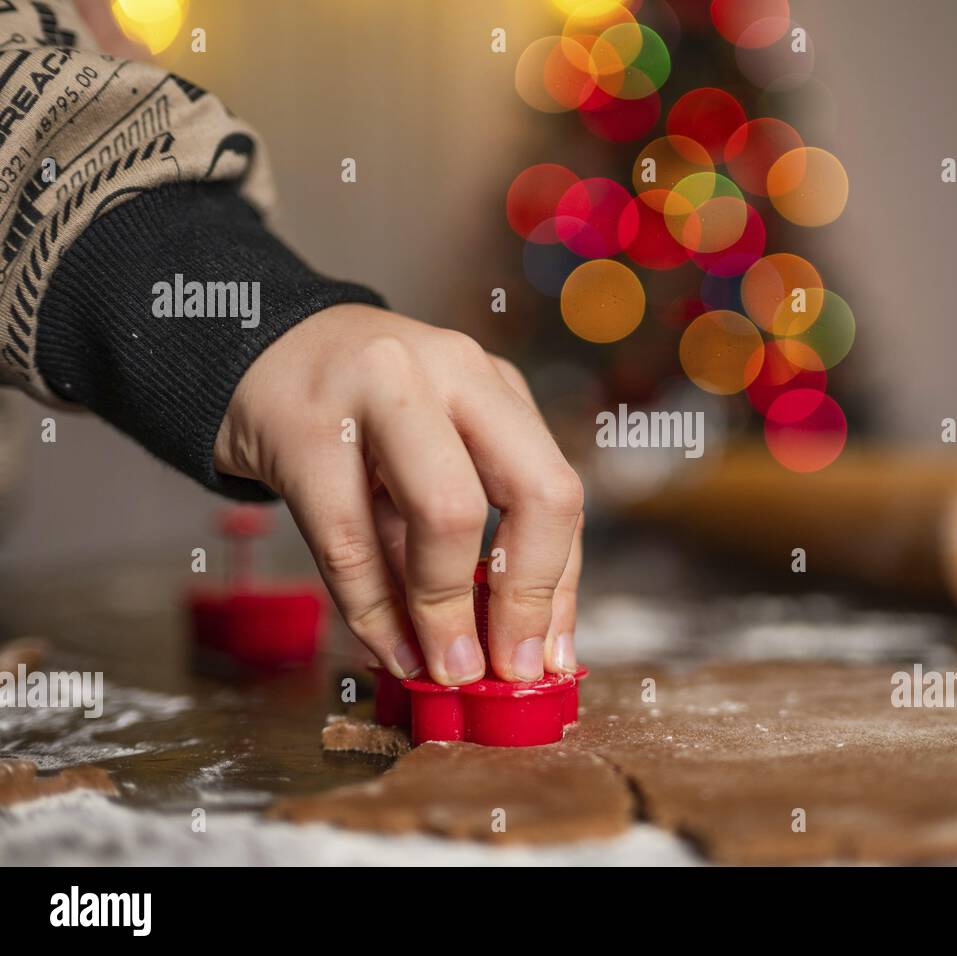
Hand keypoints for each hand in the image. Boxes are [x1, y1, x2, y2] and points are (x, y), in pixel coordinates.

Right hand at [213, 304, 582, 683]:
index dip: (560, 587)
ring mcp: (380, 390)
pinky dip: (374, 611)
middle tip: (508, 668)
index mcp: (493, 384)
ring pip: (446, 513)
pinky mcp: (304, 428)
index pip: (557, 492)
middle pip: (534, 492)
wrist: (252, 350)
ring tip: (447, 670)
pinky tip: (387, 649)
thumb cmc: (356, 416)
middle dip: (527, 597)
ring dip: (450, 612)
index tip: (548, 658)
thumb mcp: (427, 452)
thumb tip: (511, 646)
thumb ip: (468, 534)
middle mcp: (452, 372)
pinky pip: (350, 541)